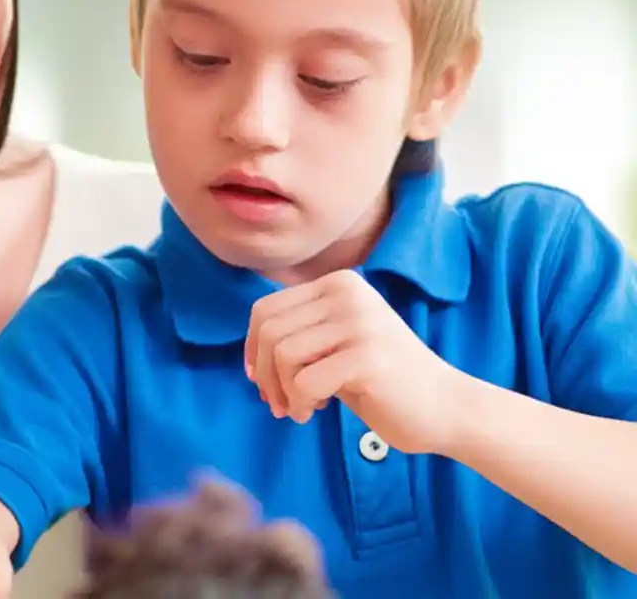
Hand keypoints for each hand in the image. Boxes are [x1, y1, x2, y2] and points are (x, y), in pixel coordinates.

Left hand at [244, 269, 469, 454]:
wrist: (445, 407)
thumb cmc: (383, 381)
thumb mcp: (335, 346)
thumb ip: (299, 338)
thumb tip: (251, 358)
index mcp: (339, 284)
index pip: (266, 310)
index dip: (252, 349)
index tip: (261, 380)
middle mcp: (348, 293)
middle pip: (269, 331)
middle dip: (264, 374)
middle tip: (277, 403)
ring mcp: (359, 322)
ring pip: (283, 354)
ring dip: (283, 391)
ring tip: (301, 408)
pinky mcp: (367, 356)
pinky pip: (304, 381)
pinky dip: (300, 402)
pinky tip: (315, 411)